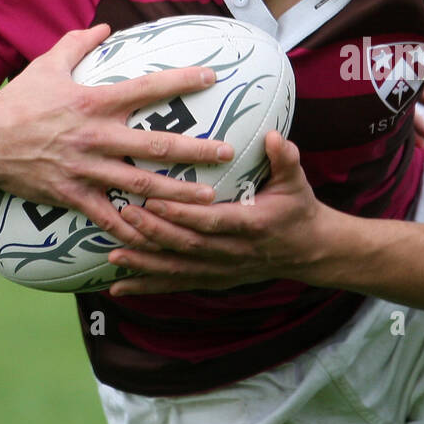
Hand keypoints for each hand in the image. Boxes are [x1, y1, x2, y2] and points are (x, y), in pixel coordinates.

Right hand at [0, 25, 234, 249]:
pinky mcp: (72, 196)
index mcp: (95, 100)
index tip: (213, 76)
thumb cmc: (18, 101)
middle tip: (228, 152)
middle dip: (195, 150)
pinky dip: (132, 228)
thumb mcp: (48, 64)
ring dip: (178, 193)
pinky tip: (157, 236)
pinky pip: (108, 216)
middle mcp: (96, 136)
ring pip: (140, 185)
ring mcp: (86, 169)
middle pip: (155, 145)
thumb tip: (106, 25)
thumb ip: (79, 43)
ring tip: (210, 200)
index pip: (147, 87)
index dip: (182, 80)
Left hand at [106, 131, 349, 295]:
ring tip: (114, 254)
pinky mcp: (214, 279)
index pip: (211, 220)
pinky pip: (178, 284)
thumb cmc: (298, 208)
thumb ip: (284, 158)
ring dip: (146, 263)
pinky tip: (120, 288)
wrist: (309, 251)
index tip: (155, 199)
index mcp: (252, 225)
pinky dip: (149, 287)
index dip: (183, 214)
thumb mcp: (296, 181)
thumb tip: (273, 135)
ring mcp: (222, 270)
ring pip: (178, 269)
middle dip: (154, 231)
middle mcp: (234, 252)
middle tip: (124, 212)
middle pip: (187, 245)